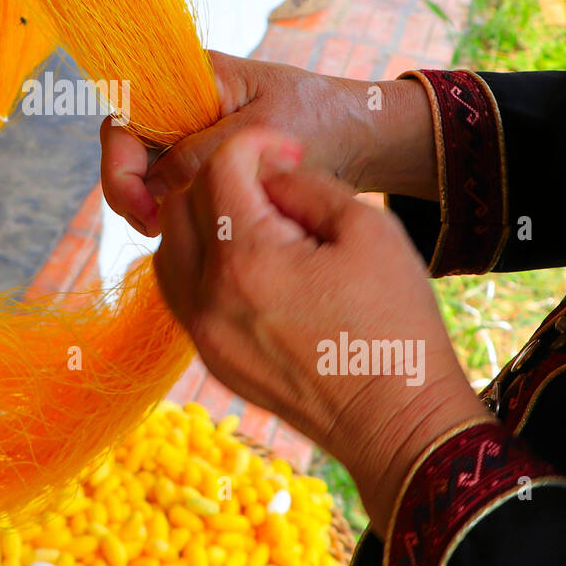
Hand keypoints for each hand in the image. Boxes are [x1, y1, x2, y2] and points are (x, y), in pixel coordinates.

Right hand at [100, 51, 437, 236]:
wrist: (365, 136)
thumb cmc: (322, 120)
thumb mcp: (264, 134)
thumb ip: (203, 155)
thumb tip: (154, 188)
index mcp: (192, 76)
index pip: (127, 113)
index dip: (121, 161)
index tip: (145, 205)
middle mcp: (183, 101)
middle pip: (128, 145)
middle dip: (130, 190)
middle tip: (154, 229)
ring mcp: (193, 129)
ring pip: (146, 169)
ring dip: (151, 203)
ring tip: (174, 233)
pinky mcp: (207, 156)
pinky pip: (171, 183)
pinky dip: (174, 208)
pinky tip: (195, 229)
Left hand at [152, 127, 492, 534]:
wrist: (398, 421)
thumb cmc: (397, 324)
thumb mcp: (370, 228)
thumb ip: (307, 184)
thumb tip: (267, 172)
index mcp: (248, 259)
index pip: (218, 167)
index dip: (255, 144)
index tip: (289, 151)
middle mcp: (209, 296)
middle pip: (180, 203)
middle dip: (222, 177)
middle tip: (275, 186)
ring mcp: (203, 333)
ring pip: (167, 247)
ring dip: (200, 219)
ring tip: (256, 222)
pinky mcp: (209, 358)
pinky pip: (179, 291)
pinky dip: (197, 263)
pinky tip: (244, 262)